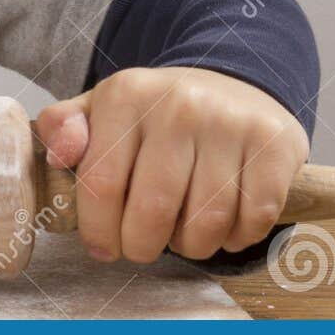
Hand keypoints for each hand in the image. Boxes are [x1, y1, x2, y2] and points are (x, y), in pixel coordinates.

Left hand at [36, 66, 309, 263]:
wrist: (232, 86)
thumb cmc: (154, 113)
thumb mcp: (101, 108)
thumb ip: (63, 128)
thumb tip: (58, 158)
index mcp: (127, 95)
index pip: (101, 182)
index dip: (98, 229)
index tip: (101, 248)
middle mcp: (178, 105)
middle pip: (152, 209)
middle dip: (140, 246)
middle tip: (139, 249)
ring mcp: (230, 123)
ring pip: (205, 221)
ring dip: (190, 247)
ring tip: (179, 237)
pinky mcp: (275, 145)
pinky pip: (254, 217)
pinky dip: (235, 238)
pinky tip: (221, 228)